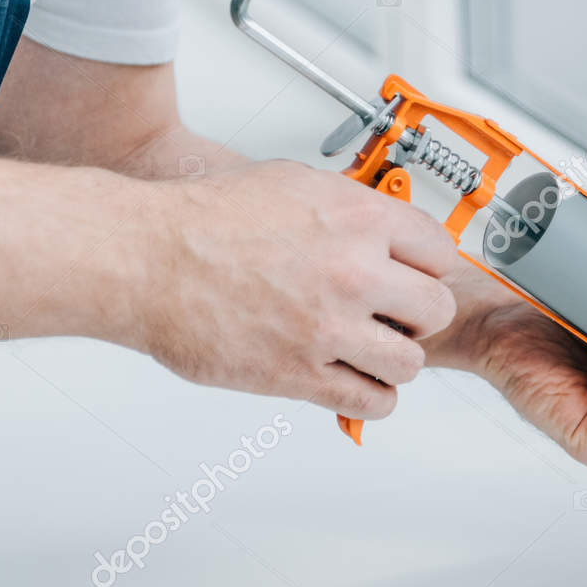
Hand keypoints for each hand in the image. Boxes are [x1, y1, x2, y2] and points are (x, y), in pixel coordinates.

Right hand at [135, 160, 458, 417]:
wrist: (146, 259)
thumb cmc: (202, 221)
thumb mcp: (292, 185)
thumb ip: (348, 210)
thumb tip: (383, 228)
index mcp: (356, 219)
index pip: (441, 252)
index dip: (427, 267)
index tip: (415, 277)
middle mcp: (353, 272)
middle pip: (436, 309)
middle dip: (416, 315)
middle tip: (392, 316)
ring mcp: (329, 327)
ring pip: (410, 363)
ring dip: (392, 359)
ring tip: (366, 350)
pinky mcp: (300, 374)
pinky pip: (372, 401)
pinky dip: (369, 397)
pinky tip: (351, 380)